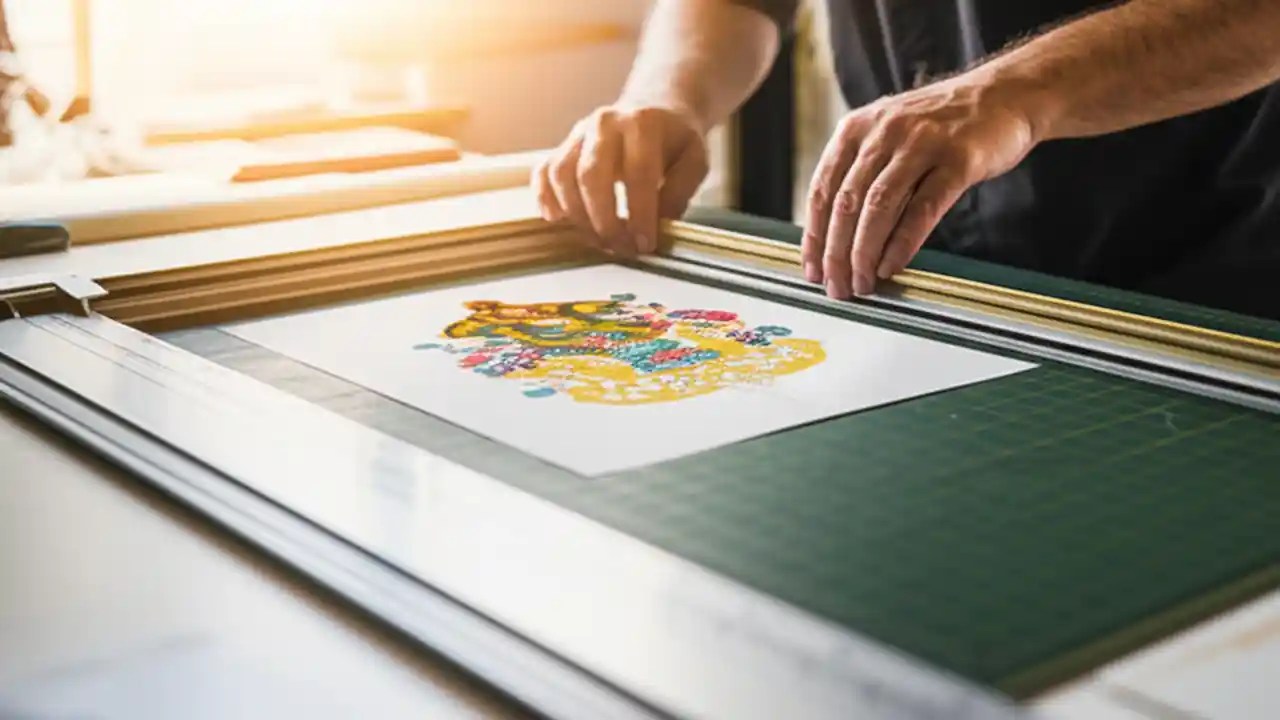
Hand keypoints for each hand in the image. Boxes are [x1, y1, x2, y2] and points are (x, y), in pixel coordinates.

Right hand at [534, 104, 708, 255]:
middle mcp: (604, 123)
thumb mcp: (694, 160)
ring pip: (562, 176)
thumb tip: (660, 225)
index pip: (638, 173)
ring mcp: (578, 134)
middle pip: (591, 176)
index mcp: (642, 123)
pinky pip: (543, 173)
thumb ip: (680, 192)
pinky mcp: (562, 146)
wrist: (653, 108)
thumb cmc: (675, 141)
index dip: (640, 214)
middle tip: (619, 248)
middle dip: (604, 221)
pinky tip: (560, 221)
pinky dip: (546, 200)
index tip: (644, 244)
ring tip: (599, 240)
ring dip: (577, 217)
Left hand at [803, 75, 1042, 297]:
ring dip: (865, 253)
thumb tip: (835, 235)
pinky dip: (903, 243)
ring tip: (863, 283)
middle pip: (846, 203)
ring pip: (879, 207)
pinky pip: (922, 209)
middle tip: (837, 288)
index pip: (822, 189)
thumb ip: (861, 173)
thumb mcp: (889, 135)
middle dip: (837, 254)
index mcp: (857, 128)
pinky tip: (892, 266)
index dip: (814, 236)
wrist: (1006, 94)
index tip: (811, 270)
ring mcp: (921, 143)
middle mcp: (884, 132)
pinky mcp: (958, 159)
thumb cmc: (943, 127)